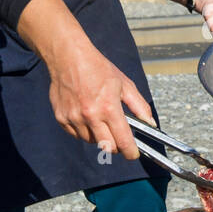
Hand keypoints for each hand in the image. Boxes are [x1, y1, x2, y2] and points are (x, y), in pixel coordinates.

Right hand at [48, 41, 154, 157]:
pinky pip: (76, 134)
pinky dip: (84, 130)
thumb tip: (151, 123)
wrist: (67, 57)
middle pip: (107, 147)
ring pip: (91, 141)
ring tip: (99, 117)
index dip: (130, 152)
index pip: (122, 141)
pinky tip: (85, 115)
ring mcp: (74, 118)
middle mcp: (90, 116)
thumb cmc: (97, 68)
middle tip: (118, 136)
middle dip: (116, 145)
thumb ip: (139, 106)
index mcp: (109, 107)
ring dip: (98, 136)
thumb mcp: (124, 84)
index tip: (133, 154)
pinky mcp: (61, 118)